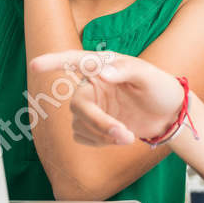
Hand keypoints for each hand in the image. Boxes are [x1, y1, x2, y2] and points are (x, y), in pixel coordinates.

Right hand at [29, 50, 184, 145]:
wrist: (169, 115)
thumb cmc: (160, 88)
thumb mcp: (148, 75)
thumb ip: (126, 70)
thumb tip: (103, 72)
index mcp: (102, 65)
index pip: (74, 61)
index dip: (53, 61)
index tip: (35, 65)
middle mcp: (92, 84)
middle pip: (78, 104)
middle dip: (99, 122)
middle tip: (124, 135)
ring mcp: (91, 105)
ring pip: (80, 123)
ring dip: (103, 134)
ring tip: (129, 137)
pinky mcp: (92, 124)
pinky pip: (82, 136)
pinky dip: (99, 141)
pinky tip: (118, 138)